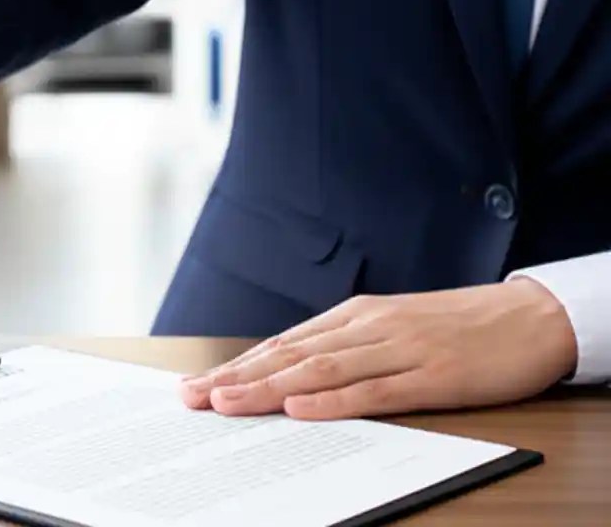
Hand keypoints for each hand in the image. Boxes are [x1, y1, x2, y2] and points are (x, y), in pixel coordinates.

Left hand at [179, 279, 577, 419]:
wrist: (531, 316)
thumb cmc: (457, 325)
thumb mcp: (394, 328)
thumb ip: (348, 347)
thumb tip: (293, 372)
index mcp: (357, 316)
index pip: (284, 344)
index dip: (238, 366)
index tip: (198, 384)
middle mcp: (369, 327)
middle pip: (291, 355)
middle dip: (237, 378)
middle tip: (192, 397)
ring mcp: (400, 350)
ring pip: (321, 370)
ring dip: (269, 388)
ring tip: (227, 403)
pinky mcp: (433, 375)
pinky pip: (376, 389)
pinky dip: (334, 400)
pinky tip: (300, 408)